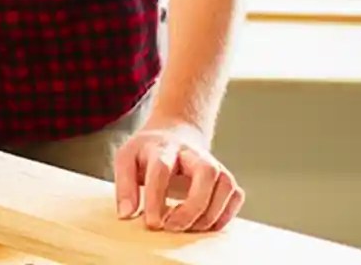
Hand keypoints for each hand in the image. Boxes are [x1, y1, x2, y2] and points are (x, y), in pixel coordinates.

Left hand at [112, 118, 243, 232]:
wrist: (174, 133)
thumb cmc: (148, 152)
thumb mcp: (126, 159)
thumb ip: (124, 186)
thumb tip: (127, 214)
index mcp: (164, 147)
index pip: (162, 169)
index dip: (157, 197)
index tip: (152, 222)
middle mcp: (193, 153)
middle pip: (206, 172)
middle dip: (192, 206)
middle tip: (172, 227)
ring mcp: (213, 164)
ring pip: (225, 185)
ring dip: (209, 214)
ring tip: (186, 228)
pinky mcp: (225, 177)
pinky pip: (236, 196)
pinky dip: (224, 215)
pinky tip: (204, 226)